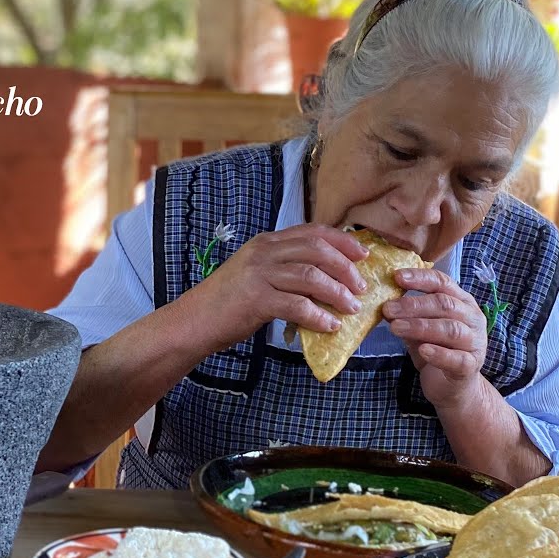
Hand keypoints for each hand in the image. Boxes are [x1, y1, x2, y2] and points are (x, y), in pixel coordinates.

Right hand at [187, 224, 369, 349]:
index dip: (343, 241)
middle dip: (345, 268)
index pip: (313, 232)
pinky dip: (318, 315)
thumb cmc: (228, 301)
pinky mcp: (256, 299)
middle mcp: (264, 252)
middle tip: (360, 287)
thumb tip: (325, 280)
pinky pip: (296, 305)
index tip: (363, 255)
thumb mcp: (257, 273)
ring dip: (336, 293)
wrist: (195, 320)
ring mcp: (259, 274)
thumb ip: (285, 269)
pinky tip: (329, 325)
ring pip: (310, 276)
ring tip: (351, 308)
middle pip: (317, 250)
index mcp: (267, 242)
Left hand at [382, 268, 487, 407]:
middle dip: (413, 305)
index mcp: (462, 302)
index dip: (420, 278)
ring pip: (450, 329)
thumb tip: (384, 304)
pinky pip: (457, 358)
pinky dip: (439, 353)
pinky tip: (422, 350)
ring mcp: (475, 343)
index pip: (443, 283)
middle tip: (388, 308)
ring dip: (420, 326)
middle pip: (445, 304)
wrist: (453, 387)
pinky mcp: (470, 366)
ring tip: (395, 327)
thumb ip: (408, 317)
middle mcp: (472, 318)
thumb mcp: (419, 330)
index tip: (396, 277)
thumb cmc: (437, 351)